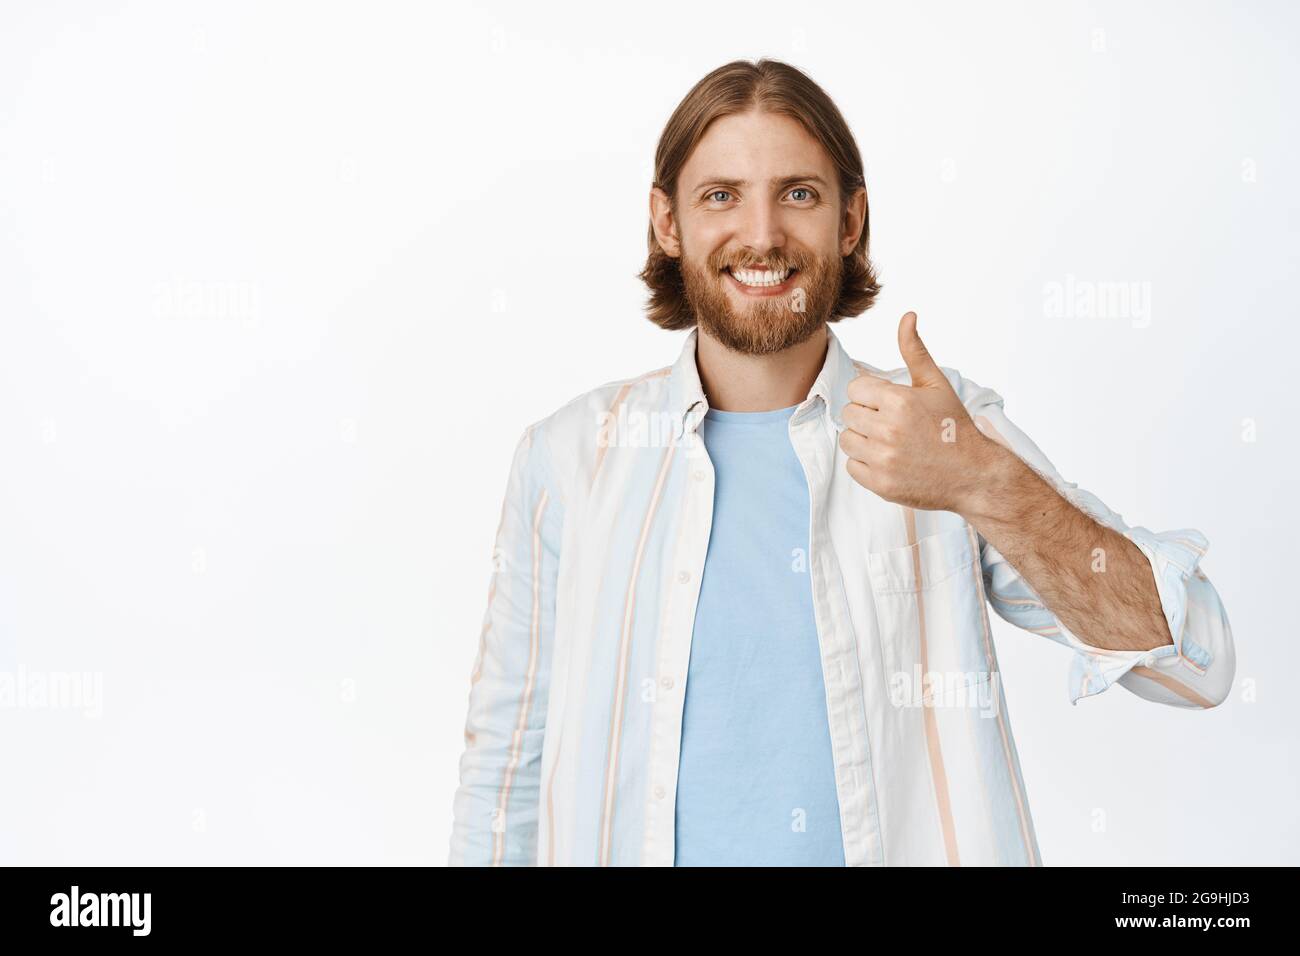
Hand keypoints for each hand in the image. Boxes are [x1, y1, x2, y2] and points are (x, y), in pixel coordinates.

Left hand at [839, 311, 998, 512]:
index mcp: (898, 401)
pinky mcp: (880, 484)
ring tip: (888, 442)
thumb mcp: (936, 384)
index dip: (871, 395)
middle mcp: (888, 430)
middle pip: (849, 414)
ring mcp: (883, 459)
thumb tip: (907, 316)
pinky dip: (865, 464)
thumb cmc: (953, 426)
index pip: (855, 389)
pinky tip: (888, 460)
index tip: (888, 404)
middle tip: (892, 424)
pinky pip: (851, 466)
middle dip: (867, 416)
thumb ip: (914, 350)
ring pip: (847, 440)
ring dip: (863, 439)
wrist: (973, 473)